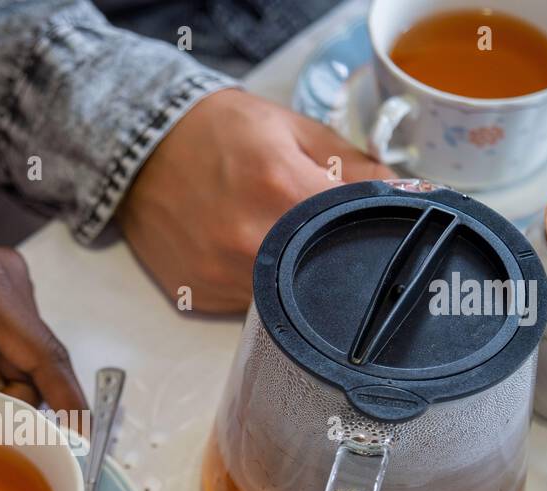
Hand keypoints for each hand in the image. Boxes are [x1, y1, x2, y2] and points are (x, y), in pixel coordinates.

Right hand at [117, 89, 392, 312]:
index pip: (358, 228)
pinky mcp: (201, 295)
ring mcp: (221, 274)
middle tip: (333, 241)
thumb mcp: (291, 128)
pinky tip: (249, 258)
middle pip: (325, 272)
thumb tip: (407, 195)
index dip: (379, 229)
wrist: (139, 149)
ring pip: (288, 298)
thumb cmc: (216, 131)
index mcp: (282, 189)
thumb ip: (351, 164)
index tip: (385, 229)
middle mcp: (250, 240)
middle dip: (336, 257)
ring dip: (297, 278)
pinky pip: (249, 306)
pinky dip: (260, 288)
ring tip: (284, 245)